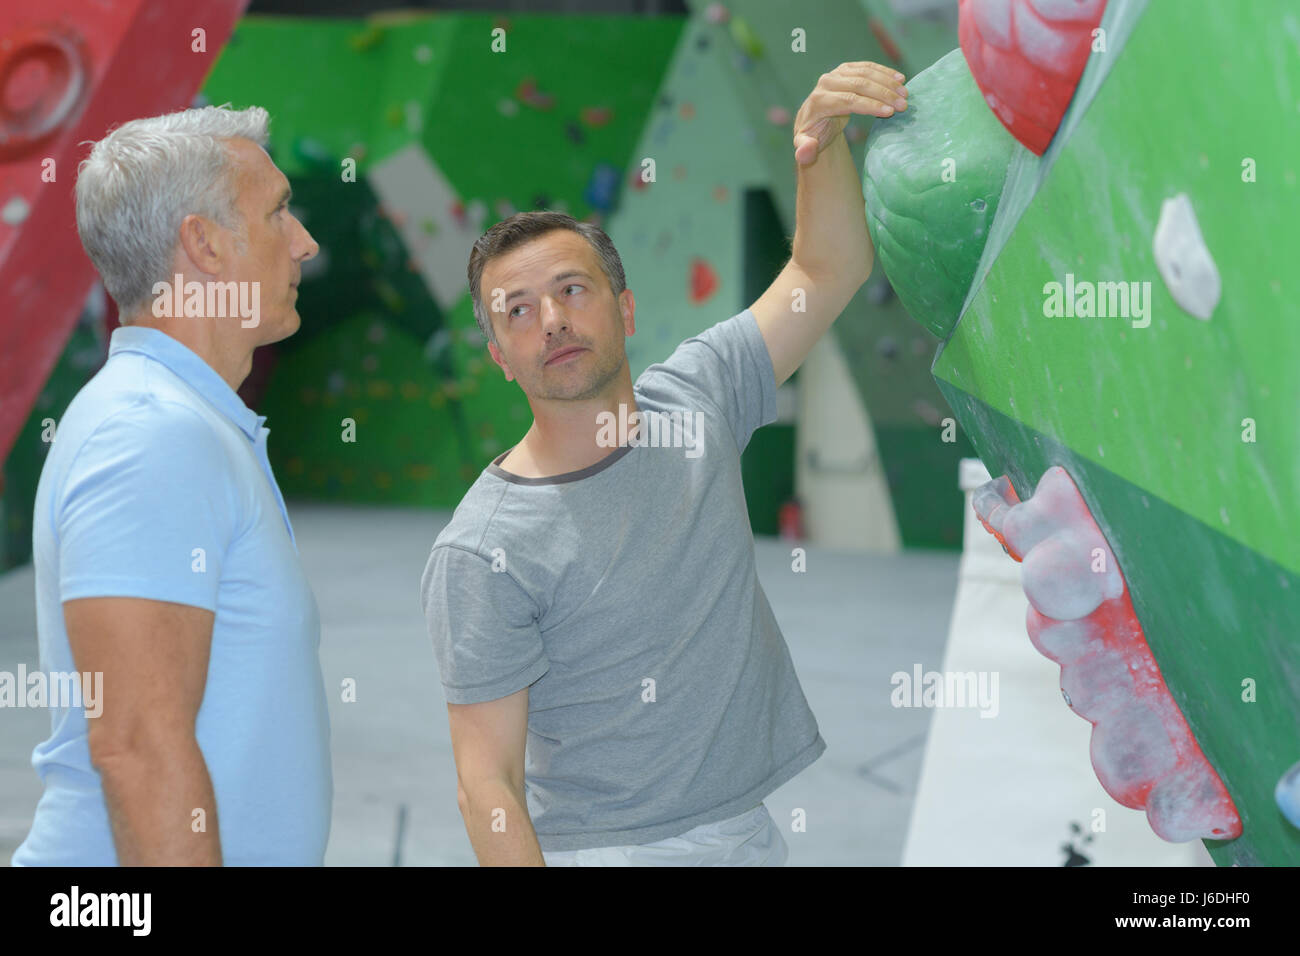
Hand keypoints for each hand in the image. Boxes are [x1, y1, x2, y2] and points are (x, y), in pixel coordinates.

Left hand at [792, 62, 907, 165]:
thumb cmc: (813, 135)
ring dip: (888, 83)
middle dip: (884, 94)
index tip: (890, 112)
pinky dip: (884, 72)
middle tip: (904, 104)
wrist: (813, 119)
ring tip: (905, 94)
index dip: (870, 106)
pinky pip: (867, 67)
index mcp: (819, 101)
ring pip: (866, 73)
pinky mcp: (846, 69)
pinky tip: (900, 78)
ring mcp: (836, 73)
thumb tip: (804, 151)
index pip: (848, 100)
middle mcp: (826, 82)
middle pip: (859, 85)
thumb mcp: (804, 146)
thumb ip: (804, 150)